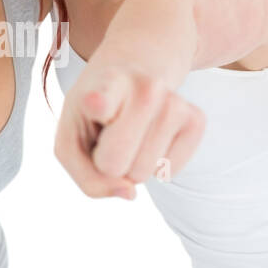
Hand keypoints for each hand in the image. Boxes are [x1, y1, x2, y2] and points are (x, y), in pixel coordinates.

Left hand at [54, 64, 204, 197]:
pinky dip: (155, 166)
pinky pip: (169, 172)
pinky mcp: (197, 119)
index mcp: (104, 86)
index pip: (101, 102)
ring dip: (132, 164)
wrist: (133, 73)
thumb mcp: (71, 140)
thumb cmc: (94, 117)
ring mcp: (174, 101)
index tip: (96, 103)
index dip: (98, 106)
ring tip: (129, 132)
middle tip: (109, 136)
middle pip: (115, 164)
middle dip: (107, 163)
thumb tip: (130, 194)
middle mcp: (144, 88)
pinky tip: (150, 136)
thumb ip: (87, 177)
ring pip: (142, 174)